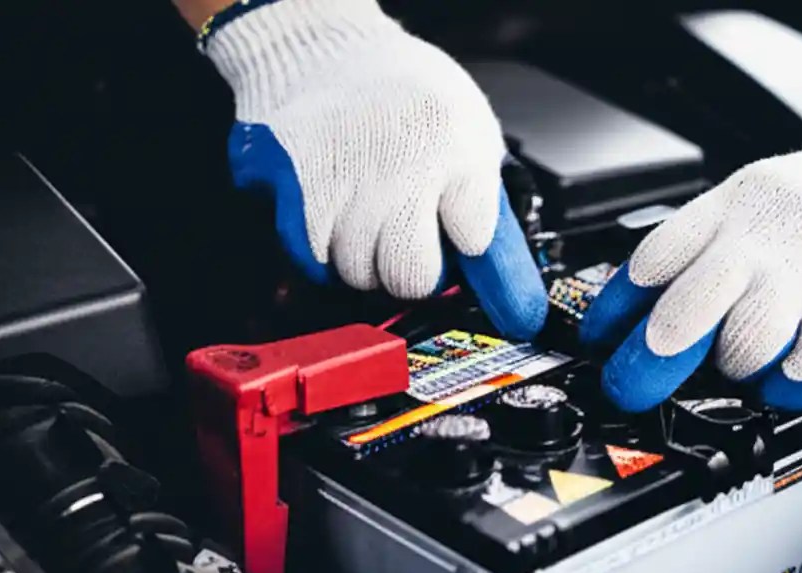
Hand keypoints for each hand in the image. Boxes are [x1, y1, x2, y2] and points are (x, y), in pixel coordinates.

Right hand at [203, 0, 545, 338]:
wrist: (319, 48)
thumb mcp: (469, 133)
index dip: (466, 242)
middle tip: (408, 239)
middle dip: (414, 270)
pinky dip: (323, 252)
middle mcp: (399, 164)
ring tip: (367, 215)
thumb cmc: (403, 96)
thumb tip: (513, 297)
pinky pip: (312, 260)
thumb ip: (486, 206)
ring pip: (359, 275)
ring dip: (365, 260)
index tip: (458, 232)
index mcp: (455, 144)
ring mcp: (340, 178)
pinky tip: (332, 217)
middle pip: (413, 277)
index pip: (477, 243)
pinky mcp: (288, 188)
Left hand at [581, 99, 801, 410]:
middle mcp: (772, 238)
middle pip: (682, 313)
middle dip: (645, 363)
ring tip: (753, 358)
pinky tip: (799, 368)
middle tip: (632, 387)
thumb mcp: (772, 191)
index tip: (598, 342)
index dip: (615, 309)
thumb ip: (715, 237)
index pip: (655, 257)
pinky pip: (798, 380)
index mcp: (742, 202)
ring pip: (739, 352)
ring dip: (736, 369)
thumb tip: (646, 297)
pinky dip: (789, 388)